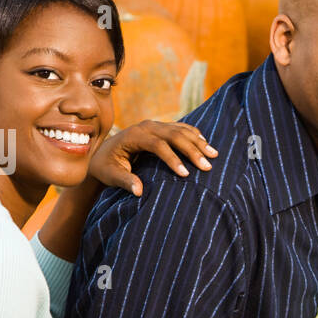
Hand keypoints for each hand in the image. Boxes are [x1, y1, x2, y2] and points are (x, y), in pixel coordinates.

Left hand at [88, 120, 217, 195]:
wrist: (103, 154)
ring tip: (214, 155)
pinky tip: (206, 143)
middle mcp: (147, 127)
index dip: (173, 159)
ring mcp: (155, 125)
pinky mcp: (161, 128)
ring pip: (181, 130)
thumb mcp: (111, 175)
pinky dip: (194, 135)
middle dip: (192, 150)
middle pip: (174, 135)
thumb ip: (125, 181)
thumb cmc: (106, 166)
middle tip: (207, 166)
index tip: (185, 174)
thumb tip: (139, 191)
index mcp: (134, 136)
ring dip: (198, 142)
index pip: (158, 145)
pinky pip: (181, 128)